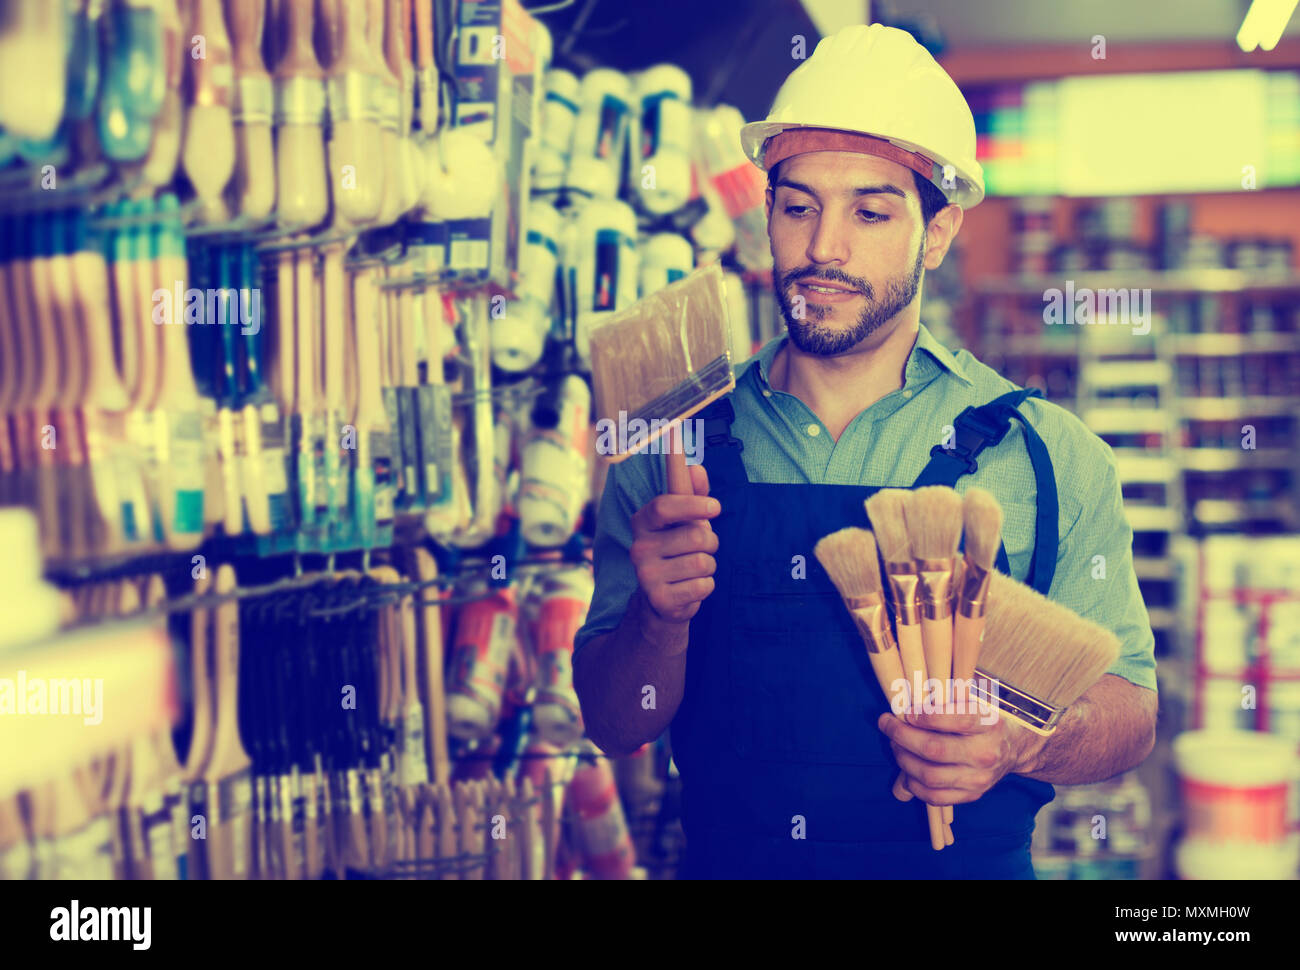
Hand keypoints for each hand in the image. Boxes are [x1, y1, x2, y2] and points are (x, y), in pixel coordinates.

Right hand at [629, 460, 719, 623]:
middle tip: (702, 548)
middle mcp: (639, 547)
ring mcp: (647, 575)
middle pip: (696, 536)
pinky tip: (691, 587)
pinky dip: (706, 586)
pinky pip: (703, 585)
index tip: (715, 507)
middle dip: (711, 542)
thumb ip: (692, 492)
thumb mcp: (685, 519)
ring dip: (709, 566)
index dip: (693, 504)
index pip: (664, 506)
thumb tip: (696, 467)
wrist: (663, 599)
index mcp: (642, 522)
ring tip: (694, 569)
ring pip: (703, 562)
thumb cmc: (678, 548)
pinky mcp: (660, 599)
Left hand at [877, 707, 1047, 806]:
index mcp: (988, 725)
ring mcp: (978, 778)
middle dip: (902, 736)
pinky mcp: (972, 795)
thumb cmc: (986, 719)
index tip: (907, 711)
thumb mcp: (975, 700)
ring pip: (930, 775)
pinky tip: (906, 769)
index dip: (925, 716)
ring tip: (895, 746)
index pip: (956, 719)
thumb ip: (946, 699)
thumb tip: (908, 701)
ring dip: (903, 759)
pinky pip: (935, 797)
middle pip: (934, 749)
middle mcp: (985, 754)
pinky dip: (913, 784)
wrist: (1015, 748)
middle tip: (887, 724)